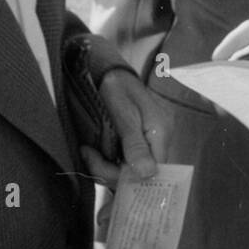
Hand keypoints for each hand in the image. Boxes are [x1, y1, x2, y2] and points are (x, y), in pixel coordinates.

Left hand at [89, 70, 175, 186]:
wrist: (110, 71)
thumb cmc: (116, 86)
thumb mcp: (122, 113)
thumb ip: (134, 143)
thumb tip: (147, 173)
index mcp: (161, 130)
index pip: (154, 170)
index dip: (129, 177)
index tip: (100, 167)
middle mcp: (161, 138)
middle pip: (141, 174)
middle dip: (111, 172)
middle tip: (88, 155)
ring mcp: (151, 140)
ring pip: (132, 171)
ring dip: (107, 168)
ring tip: (88, 152)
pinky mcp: (140, 142)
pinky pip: (127, 163)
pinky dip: (110, 163)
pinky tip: (94, 153)